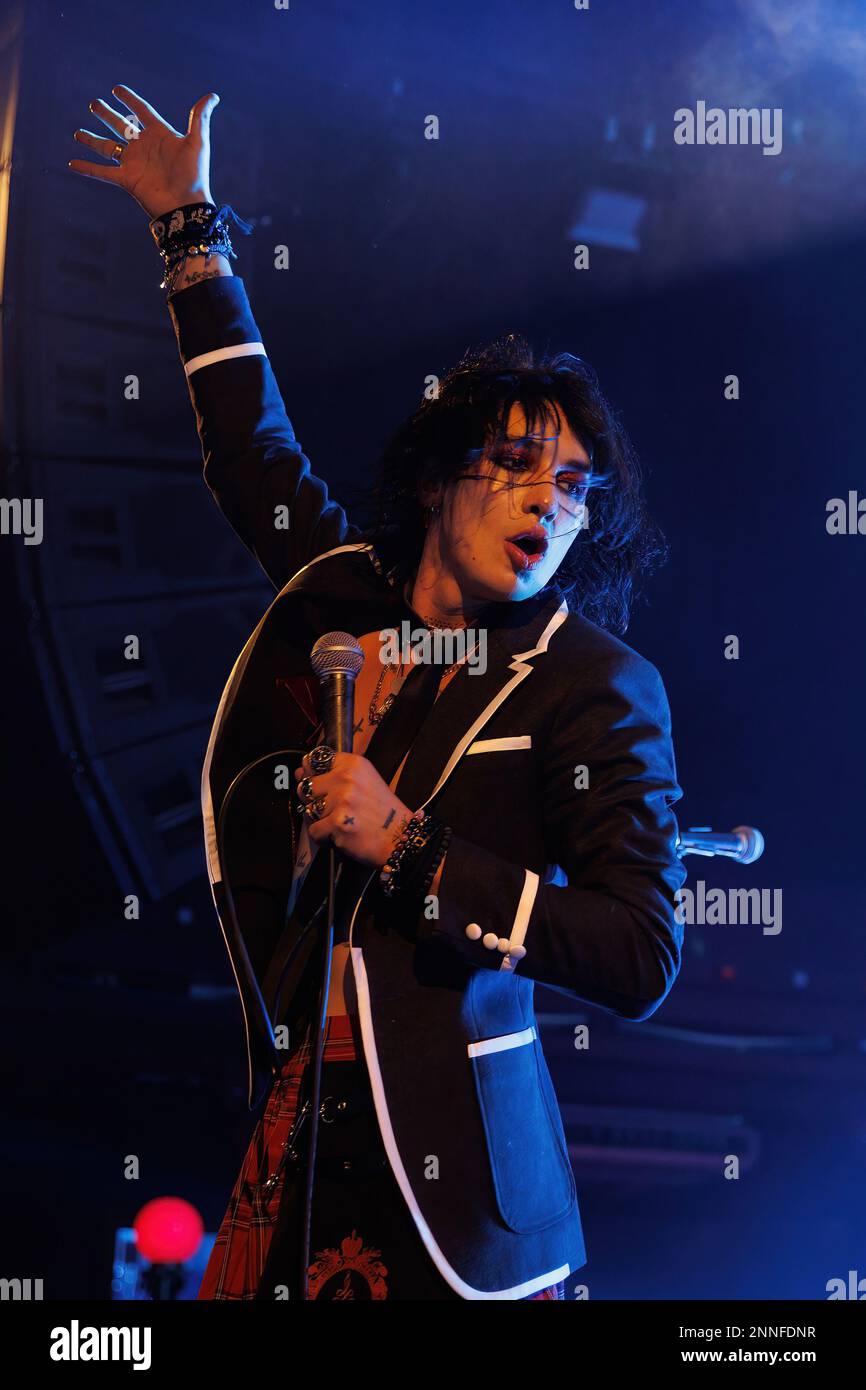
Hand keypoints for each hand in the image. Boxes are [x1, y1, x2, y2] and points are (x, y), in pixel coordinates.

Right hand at [68, 84, 219, 219]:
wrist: (186, 206)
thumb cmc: (194, 175)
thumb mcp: (197, 143)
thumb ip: (200, 118)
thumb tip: (213, 95)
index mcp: (159, 135)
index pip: (142, 111)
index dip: (130, 99)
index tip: (116, 89)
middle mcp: (144, 147)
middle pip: (121, 126)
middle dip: (107, 115)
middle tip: (94, 104)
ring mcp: (134, 163)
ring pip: (108, 147)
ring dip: (92, 139)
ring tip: (78, 132)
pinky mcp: (126, 179)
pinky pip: (102, 172)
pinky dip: (87, 168)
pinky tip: (72, 163)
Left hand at [294, 752, 416, 867]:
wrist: (400, 838)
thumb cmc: (383, 812)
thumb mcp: (365, 780)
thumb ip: (335, 774)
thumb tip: (299, 771)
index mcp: (353, 764)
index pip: (316, 760)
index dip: (313, 775)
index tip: (321, 786)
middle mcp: (346, 778)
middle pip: (307, 786)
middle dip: (315, 801)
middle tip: (335, 810)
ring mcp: (341, 801)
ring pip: (309, 810)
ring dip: (321, 820)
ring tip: (341, 823)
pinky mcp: (337, 824)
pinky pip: (314, 831)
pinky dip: (324, 837)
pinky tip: (341, 836)